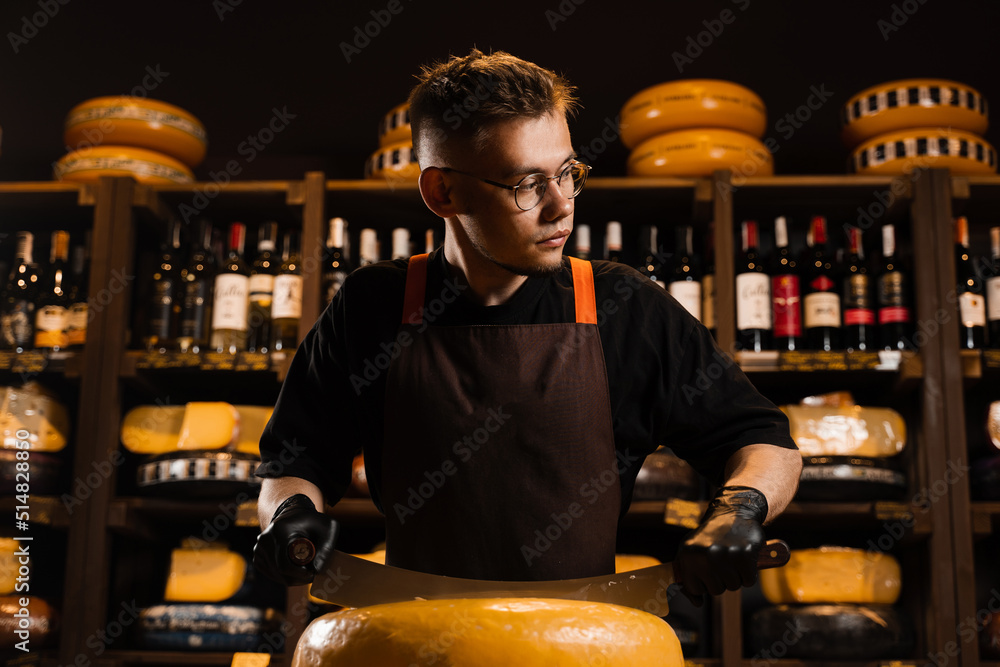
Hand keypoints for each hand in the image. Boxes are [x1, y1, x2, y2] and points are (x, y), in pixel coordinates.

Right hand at [253, 494, 338, 585]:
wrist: (293, 513)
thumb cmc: (313, 521)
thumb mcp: (327, 529)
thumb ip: (327, 549)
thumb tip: (317, 571)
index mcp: (279, 532)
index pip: (284, 565)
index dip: (299, 574)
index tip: (313, 574)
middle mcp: (264, 540)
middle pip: (279, 572)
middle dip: (297, 579)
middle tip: (311, 576)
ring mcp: (258, 548)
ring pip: (274, 575)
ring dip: (291, 579)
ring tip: (305, 572)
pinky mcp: (258, 556)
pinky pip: (270, 573)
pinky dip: (283, 576)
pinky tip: (295, 571)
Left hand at [673, 486, 766, 606]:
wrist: (733, 513)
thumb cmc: (709, 537)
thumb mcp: (690, 552)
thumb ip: (688, 578)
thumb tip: (697, 603)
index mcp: (688, 555)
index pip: (695, 589)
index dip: (703, 582)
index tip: (706, 570)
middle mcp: (705, 555)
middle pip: (715, 590)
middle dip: (720, 579)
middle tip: (721, 561)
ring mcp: (726, 554)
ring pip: (733, 586)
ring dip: (734, 576)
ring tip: (731, 557)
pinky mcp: (745, 554)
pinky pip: (748, 581)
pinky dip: (748, 573)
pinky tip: (743, 557)